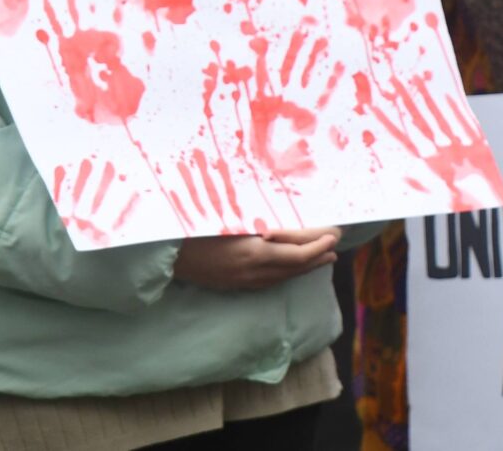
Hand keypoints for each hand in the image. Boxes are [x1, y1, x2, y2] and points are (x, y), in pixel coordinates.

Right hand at [173, 228, 339, 292]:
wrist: (167, 251)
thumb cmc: (200, 225)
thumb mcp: (236, 217)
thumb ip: (266, 221)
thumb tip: (297, 223)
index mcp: (254, 253)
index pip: (298, 254)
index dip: (318, 246)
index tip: (334, 235)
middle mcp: (251, 271)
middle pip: (293, 268)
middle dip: (317, 258)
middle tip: (335, 247)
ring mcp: (242, 281)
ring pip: (281, 277)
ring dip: (303, 268)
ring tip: (322, 259)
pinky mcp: (234, 284)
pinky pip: (267, 282)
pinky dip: (285, 273)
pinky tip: (289, 267)